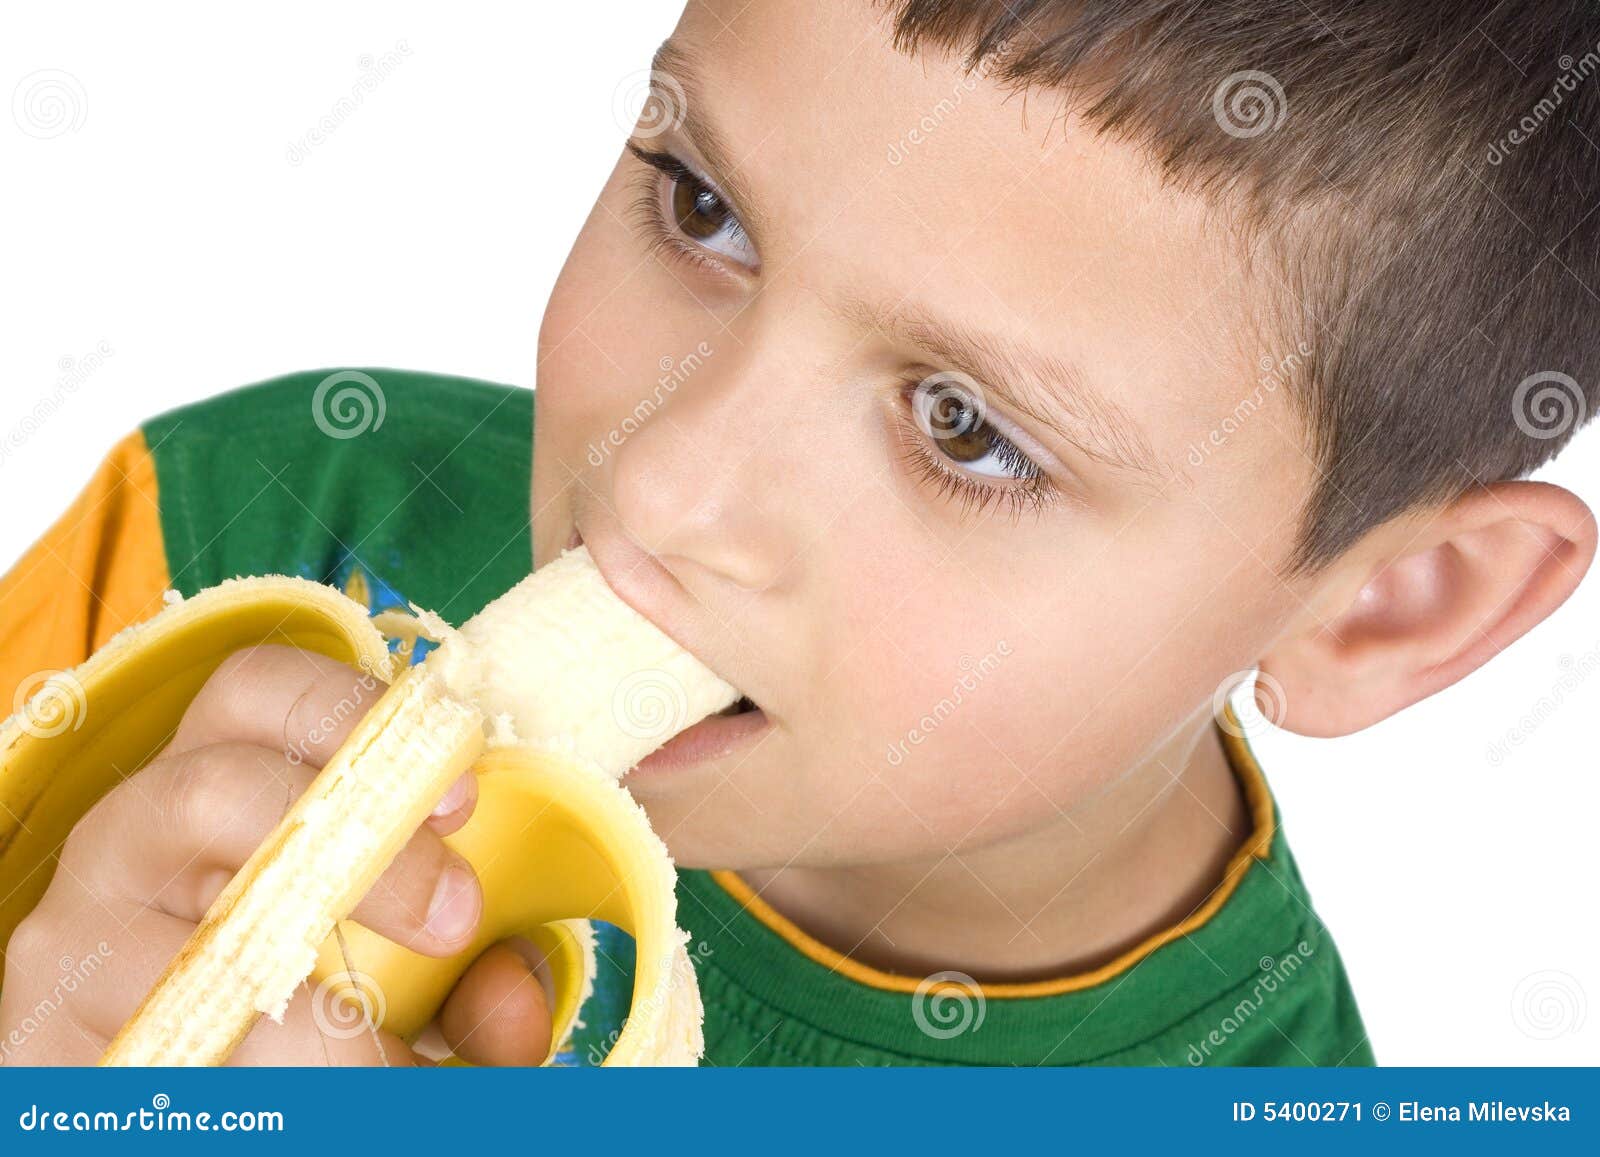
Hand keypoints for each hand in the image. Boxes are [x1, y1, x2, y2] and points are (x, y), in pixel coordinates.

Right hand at [0, 645, 550, 1065]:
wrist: (181, 1097)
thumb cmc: (295, 1013)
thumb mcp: (396, 979)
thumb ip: (465, 983)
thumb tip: (515, 995)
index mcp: (214, 778)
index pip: (256, 690)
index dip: (358, 716)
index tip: (463, 792)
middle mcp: (130, 836)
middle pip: (220, 788)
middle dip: (364, 846)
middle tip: (457, 916)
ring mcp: (76, 935)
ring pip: (184, 936)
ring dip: (313, 1003)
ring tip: (386, 1060)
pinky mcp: (44, 1035)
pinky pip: (160, 1048)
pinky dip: (266, 1091)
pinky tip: (320, 1107)